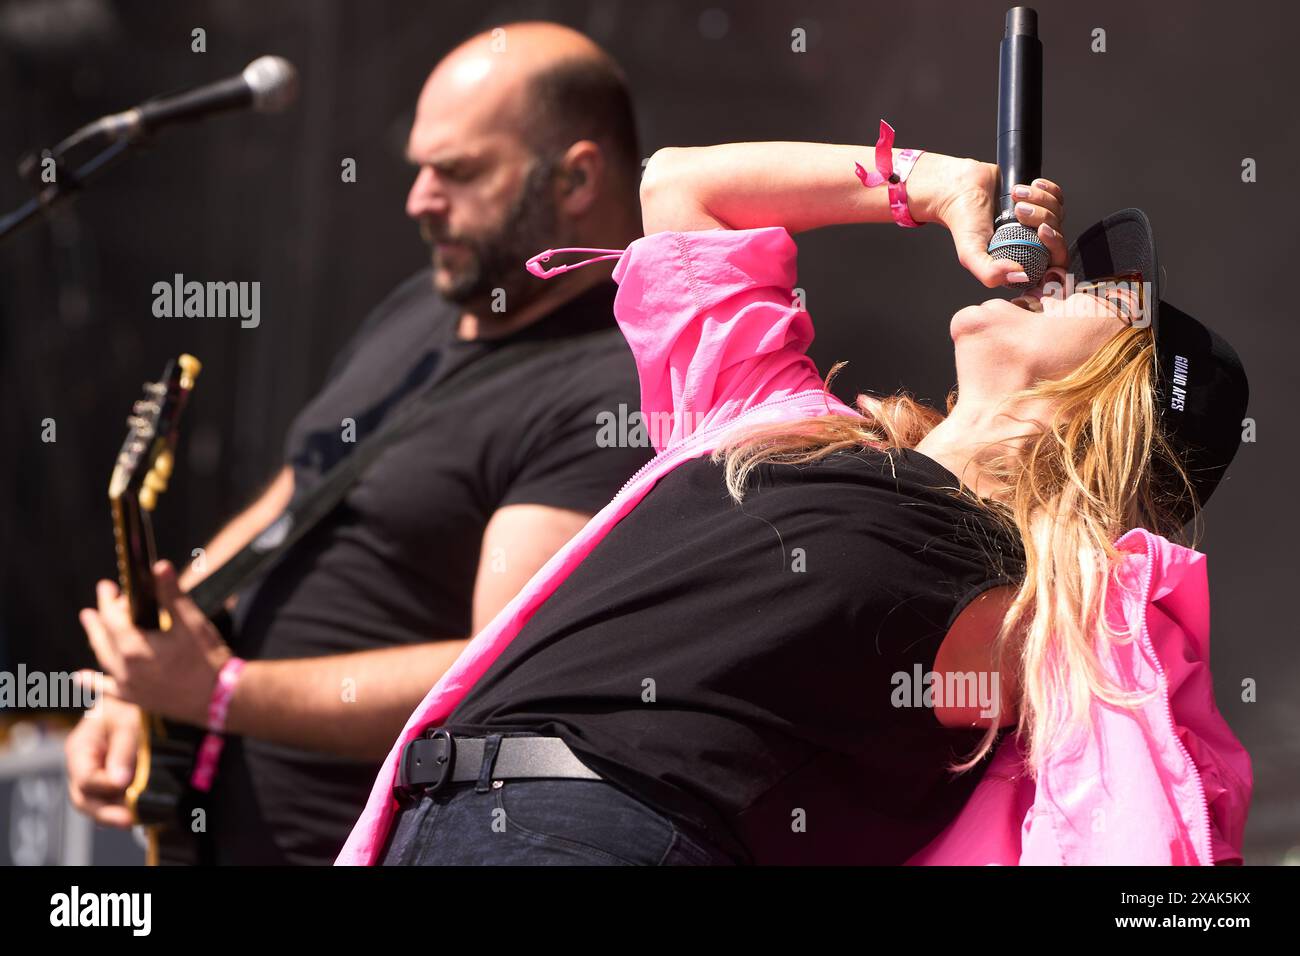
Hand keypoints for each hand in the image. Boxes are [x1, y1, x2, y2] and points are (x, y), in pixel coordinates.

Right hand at [65, 695, 139, 827]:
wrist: (140, 698)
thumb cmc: (130, 705)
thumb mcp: (128, 722)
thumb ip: (122, 751)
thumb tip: (118, 782)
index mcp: (80, 749)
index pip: (85, 778)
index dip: (104, 787)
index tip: (125, 788)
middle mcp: (84, 767)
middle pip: (86, 799)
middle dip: (106, 813)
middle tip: (130, 820)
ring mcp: (98, 776)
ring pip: (101, 804)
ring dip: (119, 812)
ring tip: (142, 816)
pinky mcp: (115, 782)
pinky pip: (116, 800)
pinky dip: (128, 806)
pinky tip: (146, 811)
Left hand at [78, 560, 231, 726]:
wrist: (219, 697)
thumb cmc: (207, 658)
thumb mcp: (191, 622)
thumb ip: (171, 594)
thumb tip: (160, 567)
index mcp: (135, 647)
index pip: (112, 617)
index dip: (108, 600)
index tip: (107, 587)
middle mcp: (124, 668)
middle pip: (103, 638)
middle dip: (98, 619)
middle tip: (95, 605)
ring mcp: (128, 685)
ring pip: (104, 659)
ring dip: (97, 640)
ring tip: (92, 626)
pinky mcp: (136, 699)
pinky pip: (108, 689)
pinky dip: (94, 682)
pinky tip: (82, 677)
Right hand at [913, 155, 1066, 287]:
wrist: (961, 188)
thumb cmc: (963, 221)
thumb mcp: (970, 254)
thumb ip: (990, 273)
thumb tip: (1020, 276)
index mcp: (1019, 264)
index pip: (1053, 268)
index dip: (1055, 251)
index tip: (1041, 235)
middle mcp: (1031, 247)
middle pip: (1059, 239)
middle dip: (1043, 220)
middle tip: (1020, 211)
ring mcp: (1037, 224)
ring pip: (1059, 215)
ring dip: (1040, 201)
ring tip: (1015, 195)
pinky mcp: (1041, 203)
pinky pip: (1058, 197)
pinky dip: (1046, 189)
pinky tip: (1029, 186)